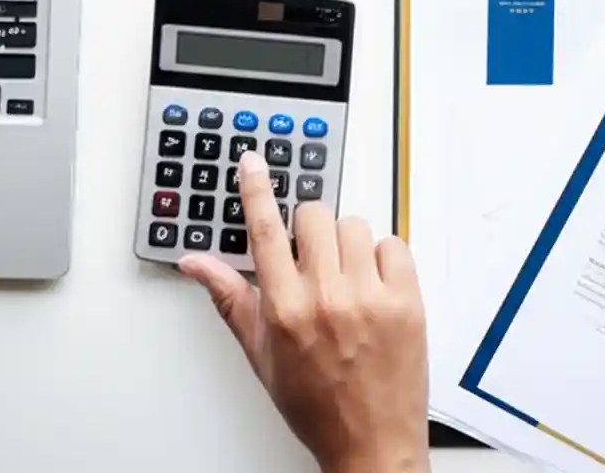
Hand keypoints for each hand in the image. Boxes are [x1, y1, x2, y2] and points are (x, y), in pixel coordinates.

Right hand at [179, 151, 428, 472]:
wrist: (370, 442)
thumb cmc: (316, 405)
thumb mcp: (261, 355)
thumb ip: (230, 299)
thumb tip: (196, 263)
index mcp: (285, 310)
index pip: (264, 231)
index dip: (257, 190)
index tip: (254, 161)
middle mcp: (327, 298)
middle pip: (314, 216)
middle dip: (309, 229)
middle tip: (312, 256)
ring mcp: (371, 298)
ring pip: (355, 226)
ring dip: (347, 243)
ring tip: (346, 279)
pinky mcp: (408, 302)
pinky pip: (394, 246)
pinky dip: (384, 259)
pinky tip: (375, 286)